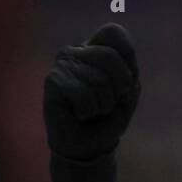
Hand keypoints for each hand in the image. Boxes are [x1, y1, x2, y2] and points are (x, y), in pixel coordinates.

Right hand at [43, 22, 140, 160]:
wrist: (88, 147)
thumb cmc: (107, 120)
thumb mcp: (128, 95)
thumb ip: (128, 72)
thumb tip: (113, 59)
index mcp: (97, 48)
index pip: (116, 34)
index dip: (127, 63)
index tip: (123, 85)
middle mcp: (78, 50)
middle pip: (111, 56)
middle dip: (118, 89)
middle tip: (107, 104)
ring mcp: (64, 63)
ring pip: (99, 80)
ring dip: (103, 105)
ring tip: (92, 110)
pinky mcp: (53, 79)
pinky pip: (84, 95)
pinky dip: (89, 111)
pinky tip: (79, 114)